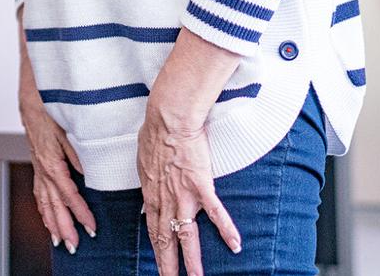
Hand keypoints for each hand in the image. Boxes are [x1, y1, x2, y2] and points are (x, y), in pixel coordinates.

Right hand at [21, 92, 96, 252]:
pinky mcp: (38, 165)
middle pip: (54, 206)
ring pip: (44, 202)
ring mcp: (38, 169)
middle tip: (74, 246)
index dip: (80, 213)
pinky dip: (43, 209)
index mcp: (52, 164)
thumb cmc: (50, 112)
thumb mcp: (68, 132)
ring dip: (51, 223)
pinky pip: (39, 193)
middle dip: (64, 227)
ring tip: (59, 241)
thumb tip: (90, 173)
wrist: (32, 100)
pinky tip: (47, 218)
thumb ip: (78, 154)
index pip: (69, 196)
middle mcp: (43, 170)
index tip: (91, 227)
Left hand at [137, 29, 241, 275]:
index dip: (158, 251)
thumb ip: (149, 182)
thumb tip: (149, 193)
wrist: (168, 119)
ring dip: (193, 261)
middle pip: (166, 241)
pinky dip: (226, 230)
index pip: (154, 231)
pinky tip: (235, 245)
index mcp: (152, 194)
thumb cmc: (155, 134)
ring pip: (187, 236)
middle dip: (168, 267)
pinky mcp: (200, 185)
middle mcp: (165, 200)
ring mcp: (183, 195)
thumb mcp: (144, 163)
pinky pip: (215, 212)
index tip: (160, 266)